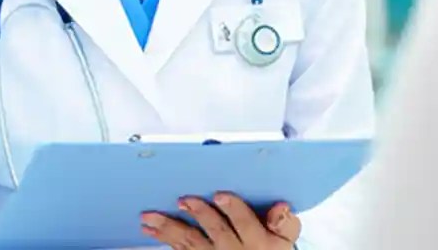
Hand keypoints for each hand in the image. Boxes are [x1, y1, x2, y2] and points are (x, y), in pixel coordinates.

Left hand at [141, 192, 300, 248]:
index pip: (246, 223)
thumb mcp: (285, 240)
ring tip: (153, 217)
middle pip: (216, 232)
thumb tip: (280, 207)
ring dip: (170, 229)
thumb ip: (286, 223)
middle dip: (200, 215)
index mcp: (258, 241)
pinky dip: (165, 239)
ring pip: (191, 243)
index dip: (234, 209)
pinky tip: (151, 229)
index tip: (220, 194)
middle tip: (184, 200)